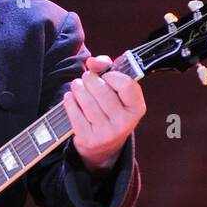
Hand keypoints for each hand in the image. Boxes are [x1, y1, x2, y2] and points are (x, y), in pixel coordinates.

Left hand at [63, 54, 145, 172]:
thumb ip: (107, 68)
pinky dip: (70, 102)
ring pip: (87, 102)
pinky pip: (75, 114)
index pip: (127, 85)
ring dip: (78, 88)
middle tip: (86, 77)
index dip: (113, 75)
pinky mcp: (89, 139)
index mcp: (136, 109)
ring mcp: (106, 133)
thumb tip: (92, 61)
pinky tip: (70, 97)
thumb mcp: (116, 91)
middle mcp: (124, 123)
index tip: (106, 75)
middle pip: (103, 91)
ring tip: (77, 85)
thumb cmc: (110, 109)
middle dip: (90, 79)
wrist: (103, 145)